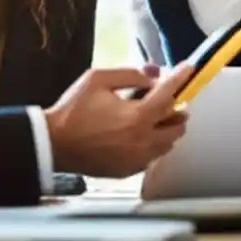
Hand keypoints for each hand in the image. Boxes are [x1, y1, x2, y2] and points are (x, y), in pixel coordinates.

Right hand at [44, 63, 191, 177]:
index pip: (169, 95)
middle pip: (178, 125)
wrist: (52, 144)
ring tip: (152, 117)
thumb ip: (130, 74)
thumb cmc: (73, 110)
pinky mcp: (128, 170)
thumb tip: (153, 74)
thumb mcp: (98, 79)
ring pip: (168, 143)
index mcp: (137, 116)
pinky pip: (152, 156)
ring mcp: (137, 159)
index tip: (187, 69)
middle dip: (177, 109)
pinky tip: (138, 135)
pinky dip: (152, 144)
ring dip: (166, 128)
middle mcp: (143, 141)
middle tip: (166, 99)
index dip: (180, 78)